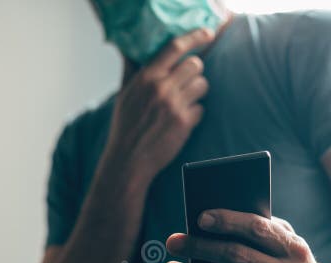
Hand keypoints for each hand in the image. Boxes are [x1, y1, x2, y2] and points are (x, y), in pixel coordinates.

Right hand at [99, 28, 215, 186]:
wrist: (128, 160)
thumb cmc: (125, 127)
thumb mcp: (124, 95)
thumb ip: (133, 71)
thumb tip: (131, 50)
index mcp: (146, 77)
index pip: (175, 47)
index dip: (194, 37)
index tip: (206, 33)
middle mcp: (161, 88)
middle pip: (195, 64)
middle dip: (194, 72)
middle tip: (186, 83)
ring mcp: (174, 105)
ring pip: (202, 84)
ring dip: (196, 93)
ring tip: (183, 103)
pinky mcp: (184, 122)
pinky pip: (201, 109)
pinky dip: (194, 115)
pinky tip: (180, 122)